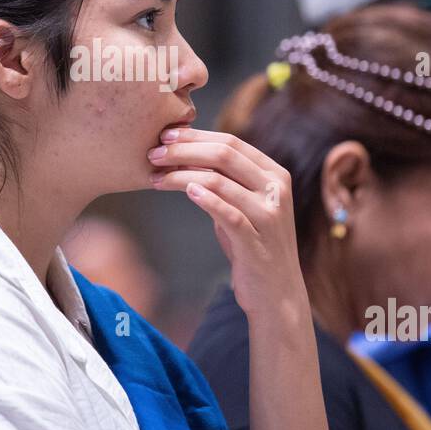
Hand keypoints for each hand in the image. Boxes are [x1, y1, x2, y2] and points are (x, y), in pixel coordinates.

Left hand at [148, 128, 306, 321]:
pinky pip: (228, 213)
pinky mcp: (256, 241)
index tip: (165, 135)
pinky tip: (185, 191)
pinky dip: (205, 198)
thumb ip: (223, 182)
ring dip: (182, 176)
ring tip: (156, 178)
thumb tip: (181, 155)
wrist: (276, 293)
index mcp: (274, 174)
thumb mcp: (241, 207)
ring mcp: (269, 215)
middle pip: (225, 154)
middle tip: (154, 154)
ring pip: (221, 181)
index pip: (231, 142)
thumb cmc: (252, 246)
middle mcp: (276, 190)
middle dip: (184, 150)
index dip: (195, 136)